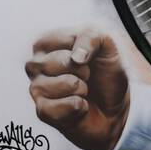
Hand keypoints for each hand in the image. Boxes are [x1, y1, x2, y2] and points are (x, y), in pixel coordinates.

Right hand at [26, 28, 129, 149]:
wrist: (114, 105)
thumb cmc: (105, 70)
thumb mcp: (106, 44)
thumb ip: (91, 38)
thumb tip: (75, 58)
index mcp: (46, 42)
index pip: (66, 40)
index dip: (86, 50)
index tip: (88, 56)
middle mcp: (35, 64)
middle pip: (62, 62)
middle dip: (83, 70)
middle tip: (87, 75)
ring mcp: (36, 88)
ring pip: (62, 85)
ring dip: (81, 89)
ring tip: (83, 90)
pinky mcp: (42, 111)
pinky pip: (57, 109)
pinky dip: (77, 107)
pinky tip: (80, 105)